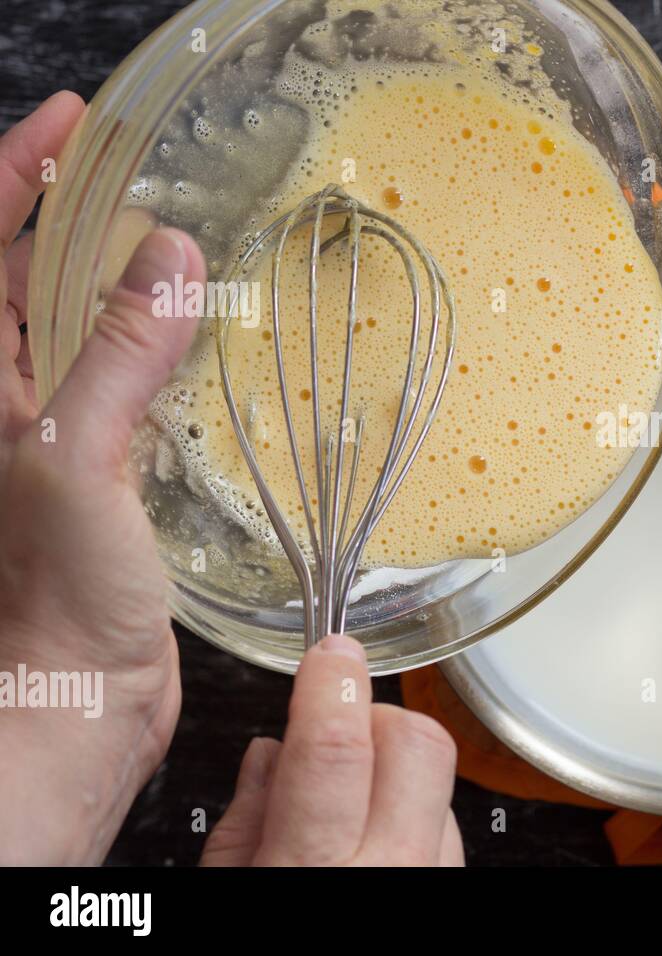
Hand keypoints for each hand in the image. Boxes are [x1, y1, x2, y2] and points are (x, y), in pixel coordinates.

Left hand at [0, 91, 206, 862]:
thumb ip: (116, 356)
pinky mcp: (108, 474)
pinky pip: (128, 385)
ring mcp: (57, 437)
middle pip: (30, 277)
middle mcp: (10, 404)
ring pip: (83, 329)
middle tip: (137, 170)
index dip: (20, 172)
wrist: (72, 695)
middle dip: (72, 214)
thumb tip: (168, 258)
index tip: (74, 122)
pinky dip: (160, 348)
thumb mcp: (73, 460)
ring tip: (179, 236)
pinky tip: (202, 339)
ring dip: (121, 278)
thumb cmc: (49, 597)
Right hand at [201, 635, 463, 865]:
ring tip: (348, 813)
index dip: (333, 683)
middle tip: (336, 742)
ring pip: (438, 777)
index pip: (335, 746)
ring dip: (394, 772)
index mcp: (313, 868)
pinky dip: (413, 815)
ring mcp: (436, 873)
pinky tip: (375, 844)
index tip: (332, 650)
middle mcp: (391, 868)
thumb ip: (243, 823)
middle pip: (416, 740)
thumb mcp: (224, 891)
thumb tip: (272, 753)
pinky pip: (446, 822)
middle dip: (376, 719)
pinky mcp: (457, 876)